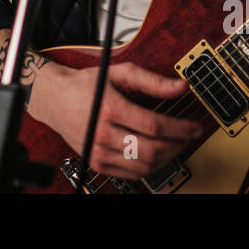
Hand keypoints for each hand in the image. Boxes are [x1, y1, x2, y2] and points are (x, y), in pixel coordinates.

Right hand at [28, 61, 203, 179]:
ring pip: (144, 166)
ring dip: (167, 158)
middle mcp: (103, 133)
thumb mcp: (119, 73)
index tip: (193, 126)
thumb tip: (181, 87)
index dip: (180, 128)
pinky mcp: (97, 163)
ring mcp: (99, 151)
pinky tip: (157, 155)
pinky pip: (131, 174)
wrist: (54, 98)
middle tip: (188, 136)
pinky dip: (149, 167)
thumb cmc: (85, 85)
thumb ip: (152, 80)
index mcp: (110, 109)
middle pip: (152, 150)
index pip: (155, 126)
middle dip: (178, 144)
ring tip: (175, 145)